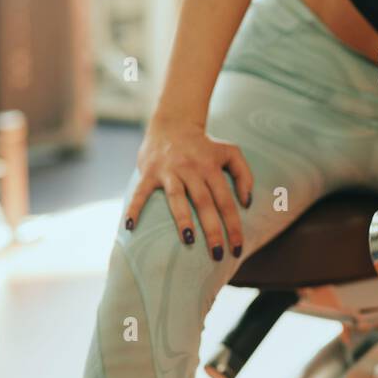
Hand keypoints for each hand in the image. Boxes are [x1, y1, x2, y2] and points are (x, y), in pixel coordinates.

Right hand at [124, 115, 253, 260]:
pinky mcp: (149, 172)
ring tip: (188, 240)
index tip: (238, 248)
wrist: (173, 123)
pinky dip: (134, 208)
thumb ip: (244, 175)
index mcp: (212, 168)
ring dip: (183, 219)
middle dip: (213, 230)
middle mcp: (192, 170)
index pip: (226, 201)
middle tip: (218, 254)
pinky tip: (130, 226)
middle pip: (204, 203)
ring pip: (177, 198)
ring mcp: (169, 171)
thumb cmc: (205, 145)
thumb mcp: (231, 152)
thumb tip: (247, 202)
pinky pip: (141, 192)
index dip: (233, 226)